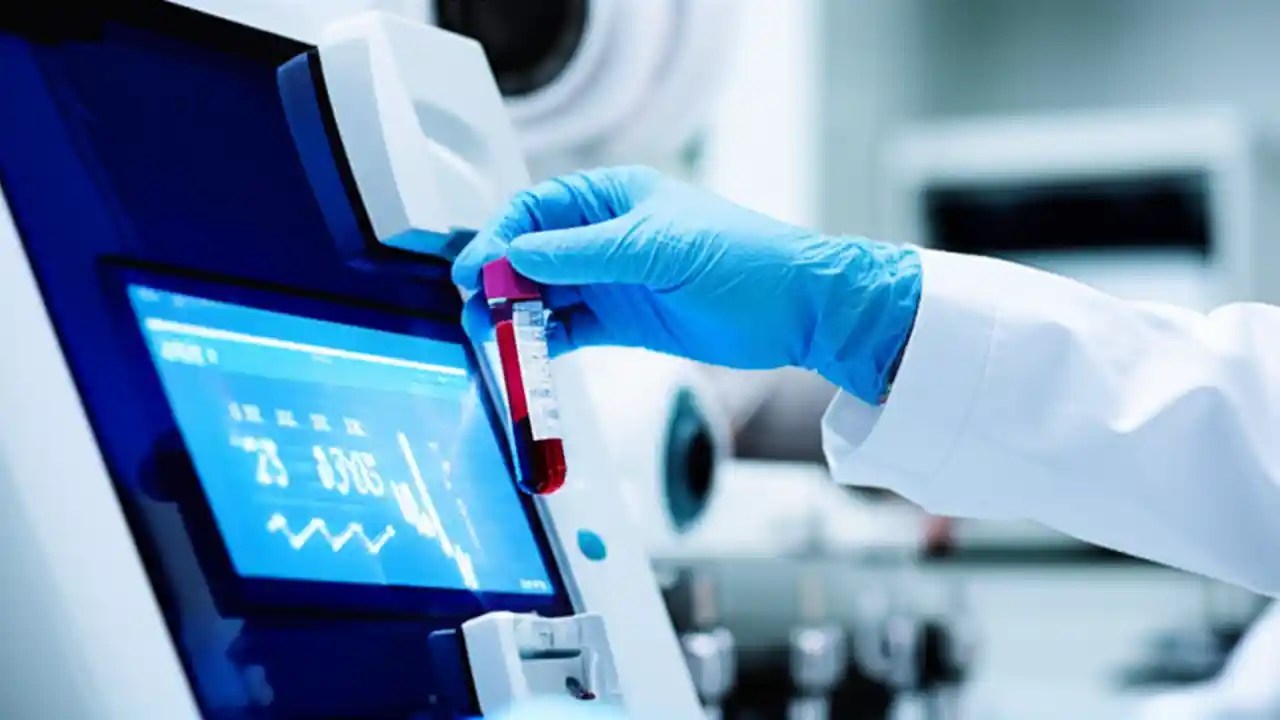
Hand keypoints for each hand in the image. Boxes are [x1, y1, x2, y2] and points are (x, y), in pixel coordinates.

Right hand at [453, 166, 920, 403]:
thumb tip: (515, 255)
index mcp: (614, 197)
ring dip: (518, 315)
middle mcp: (607, 236)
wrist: (796, 309)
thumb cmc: (740, 258)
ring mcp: (615, 281)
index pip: (539, 210)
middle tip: (476, 309)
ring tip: (491, 337)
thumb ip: (580, 255)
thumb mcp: (652, 248)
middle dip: (502, 280)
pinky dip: (546, 340)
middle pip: (534, 254)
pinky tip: (526, 353)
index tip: (478, 268)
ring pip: (548, 295)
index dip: (502, 236)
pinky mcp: (625, 322)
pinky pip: (571, 329)